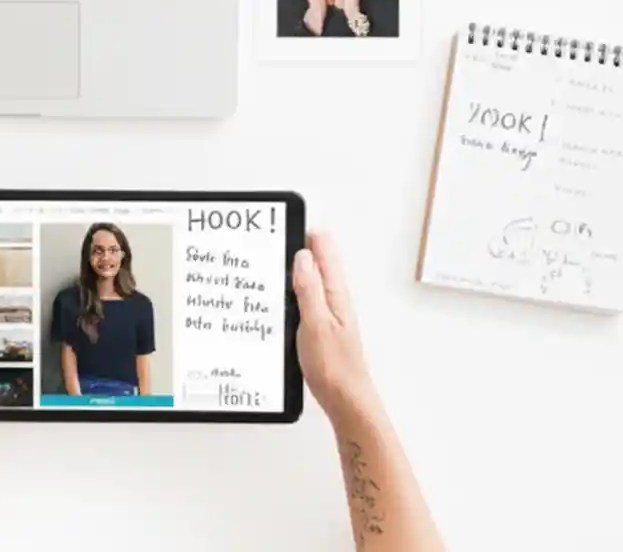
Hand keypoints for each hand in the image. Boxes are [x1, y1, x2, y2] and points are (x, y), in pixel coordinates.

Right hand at [293, 231, 379, 427]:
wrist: (345, 399)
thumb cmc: (334, 368)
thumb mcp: (315, 324)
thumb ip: (309, 289)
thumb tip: (302, 257)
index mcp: (335, 293)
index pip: (322, 249)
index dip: (304, 232)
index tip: (284, 223)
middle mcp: (334, 298)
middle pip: (315, 260)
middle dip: (298, 244)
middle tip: (277, 231)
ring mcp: (327, 311)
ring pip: (309, 278)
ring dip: (295, 266)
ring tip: (276, 252)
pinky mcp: (320, 325)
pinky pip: (305, 296)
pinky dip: (293, 287)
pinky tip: (281, 292)